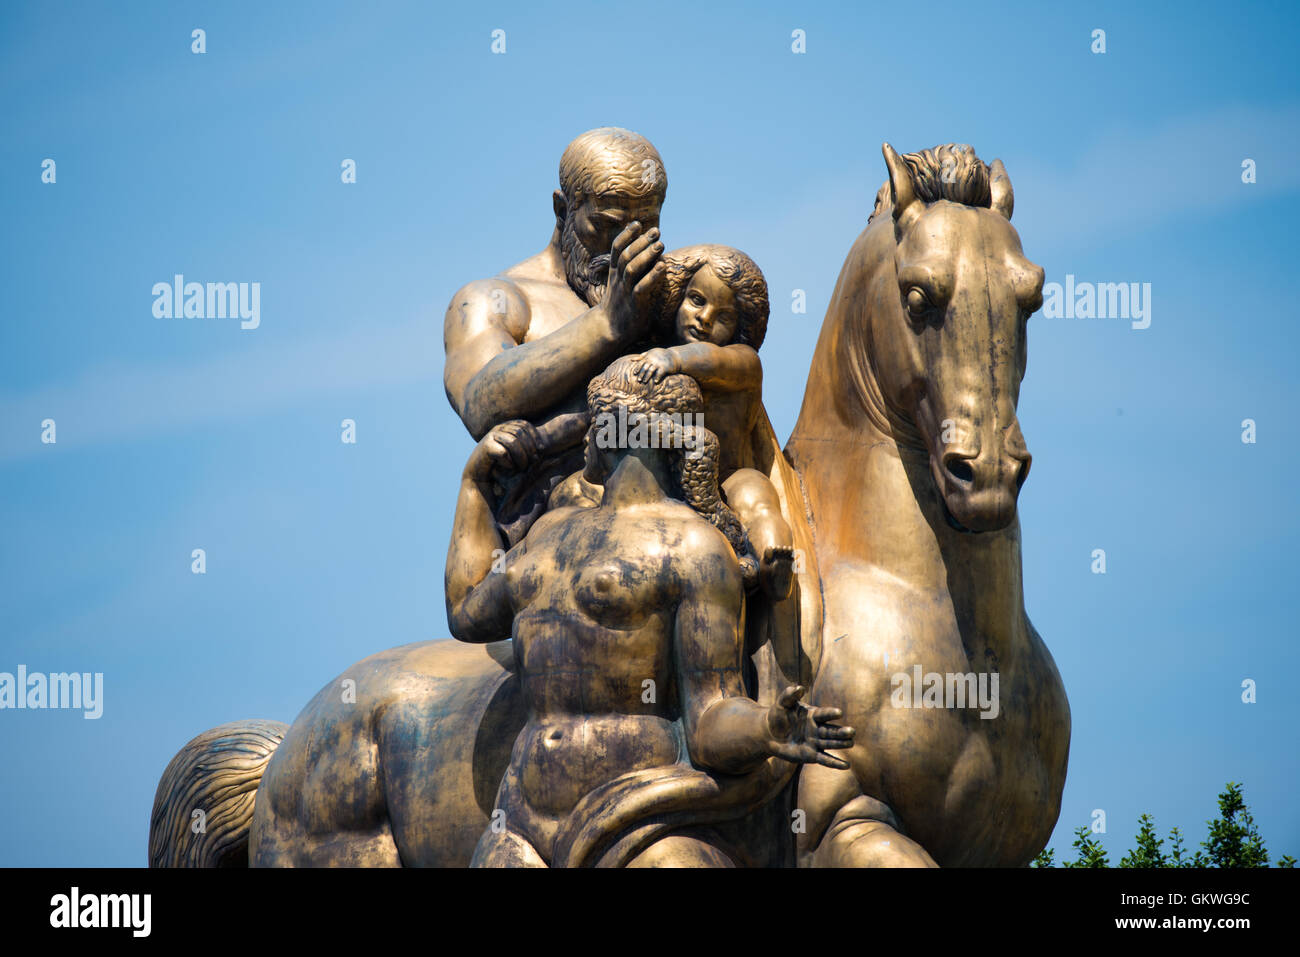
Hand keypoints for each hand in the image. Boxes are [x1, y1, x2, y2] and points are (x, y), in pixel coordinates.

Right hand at [465, 420, 540, 481]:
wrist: (480, 477)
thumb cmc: (502, 466)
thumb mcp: (517, 454)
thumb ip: (528, 448)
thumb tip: (544, 448)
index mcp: (506, 426)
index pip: (525, 425)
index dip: (535, 437)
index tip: (541, 450)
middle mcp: (498, 428)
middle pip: (520, 433)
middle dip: (529, 449)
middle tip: (533, 462)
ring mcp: (491, 436)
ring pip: (513, 442)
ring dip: (521, 457)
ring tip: (522, 468)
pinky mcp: (485, 447)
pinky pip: (503, 453)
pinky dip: (509, 462)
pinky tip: (509, 467)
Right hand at [603, 222, 664, 340]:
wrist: (610, 329)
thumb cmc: (621, 303)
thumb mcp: (621, 283)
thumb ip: (630, 267)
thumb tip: (646, 251)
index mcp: (614, 272)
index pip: (616, 249)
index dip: (626, 235)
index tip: (637, 223)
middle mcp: (618, 279)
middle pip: (626, 256)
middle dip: (641, 241)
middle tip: (656, 231)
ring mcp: (625, 291)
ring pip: (632, 269)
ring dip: (646, 255)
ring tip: (660, 244)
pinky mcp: (634, 304)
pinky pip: (641, 288)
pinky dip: (652, 276)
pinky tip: (662, 266)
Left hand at [630, 348, 677, 383]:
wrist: (675, 356)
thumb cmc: (661, 355)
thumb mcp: (651, 353)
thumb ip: (642, 356)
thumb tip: (631, 359)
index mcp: (649, 356)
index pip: (641, 362)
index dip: (637, 368)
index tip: (634, 373)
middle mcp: (653, 359)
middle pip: (645, 367)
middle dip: (641, 374)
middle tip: (638, 380)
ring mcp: (659, 363)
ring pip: (651, 371)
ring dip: (647, 377)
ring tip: (644, 382)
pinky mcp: (665, 367)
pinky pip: (660, 373)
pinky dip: (657, 377)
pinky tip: (655, 382)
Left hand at [766, 685, 853, 769]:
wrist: (769, 734)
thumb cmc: (777, 715)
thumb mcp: (782, 703)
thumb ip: (790, 694)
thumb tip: (799, 687)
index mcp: (813, 715)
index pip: (823, 714)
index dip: (830, 713)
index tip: (839, 713)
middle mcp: (817, 729)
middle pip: (831, 730)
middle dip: (841, 732)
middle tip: (851, 731)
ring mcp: (815, 742)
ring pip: (830, 744)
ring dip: (841, 744)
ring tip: (851, 742)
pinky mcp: (812, 755)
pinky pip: (825, 759)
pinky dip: (835, 763)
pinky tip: (846, 765)